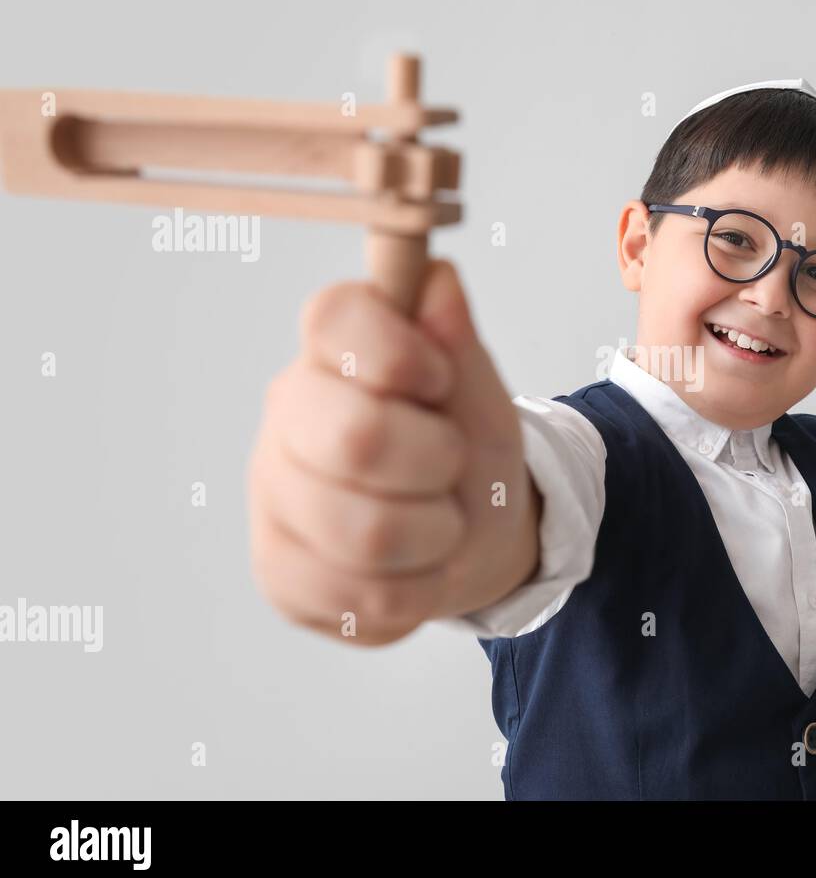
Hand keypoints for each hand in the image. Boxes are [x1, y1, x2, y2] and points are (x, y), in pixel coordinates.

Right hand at [247, 259, 539, 644]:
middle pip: (357, 438)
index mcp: (336, 349)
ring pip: (362, 532)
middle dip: (436, 462)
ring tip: (441, 524)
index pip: (335, 318)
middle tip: (451, 466)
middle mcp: (289, 412)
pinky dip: (413, 591)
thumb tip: (437, 281)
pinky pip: (353, 596)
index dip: (398, 353)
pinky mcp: (277, 567)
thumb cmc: (469, 449)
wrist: (472, 537)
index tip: (439, 380)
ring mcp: (273, 492)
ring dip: (434, 536)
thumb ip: (458, 337)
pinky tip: (414, 568)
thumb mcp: (480, 391)